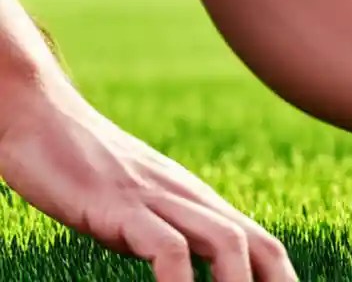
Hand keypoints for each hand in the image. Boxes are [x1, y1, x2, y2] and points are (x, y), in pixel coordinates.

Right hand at [0, 81, 296, 281]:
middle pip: (261, 246)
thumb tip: (183, 273)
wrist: (40, 114)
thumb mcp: (136, 209)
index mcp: (199, 203)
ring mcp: (159, 200)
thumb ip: (164, 237)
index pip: (262, 246)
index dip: (283, 280)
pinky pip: (167, 248)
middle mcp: (190, 200)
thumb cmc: (83, 167)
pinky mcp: (120, 205)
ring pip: (228, 243)